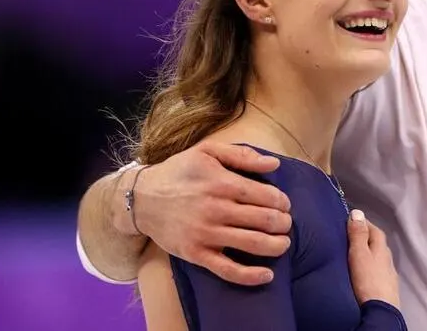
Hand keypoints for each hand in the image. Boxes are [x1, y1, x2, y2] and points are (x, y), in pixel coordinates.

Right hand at [129, 141, 292, 284]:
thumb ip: (242, 155)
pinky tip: (267, 275)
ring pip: (252, 244)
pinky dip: (250, 276)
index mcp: (222, 183)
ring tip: (283, 243)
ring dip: (276, 246)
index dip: (282, 201)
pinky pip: (227, 270)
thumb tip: (274, 164)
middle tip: (286, 223)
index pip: (266, 196)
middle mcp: (216, 210)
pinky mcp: (195, 254)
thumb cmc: (178, 171)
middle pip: (263, 220)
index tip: (284, 204)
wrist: (140, 198)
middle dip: (283, 223)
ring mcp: (205, 234)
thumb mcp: (207, 151)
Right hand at [347, 210, 399, 307]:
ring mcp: (389, 273)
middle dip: (365, 238)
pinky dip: (370, 268)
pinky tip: (364, 273)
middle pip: (377, 243)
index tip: (351, 220)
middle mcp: (388, 258)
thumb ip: (358, 235)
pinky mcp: (387, 288)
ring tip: (354, 255)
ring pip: (378, 258)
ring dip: (368, 254)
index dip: (363, 223)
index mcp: (382, 247)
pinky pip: (378, 271)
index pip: (374, 229)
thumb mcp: (359, 254)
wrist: (380, 310)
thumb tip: (357, 212)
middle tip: (350, 237)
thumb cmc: (368, 280)